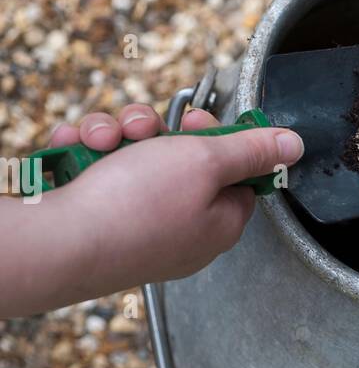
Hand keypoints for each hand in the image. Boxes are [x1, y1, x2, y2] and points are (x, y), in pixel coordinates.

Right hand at [1, 104, 303, 316]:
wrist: (57, 243)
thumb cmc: (134, 208)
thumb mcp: (206, 162)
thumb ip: (251, 150)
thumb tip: (293, 146)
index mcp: (218, 224)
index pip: (239, 178)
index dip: (221, 144)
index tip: (199, 124)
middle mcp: (179, 229)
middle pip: (182, 162)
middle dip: (155, 131)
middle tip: (145, 130)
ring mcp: (134, 225)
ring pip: (133, 157)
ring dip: (114, 135)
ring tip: (102, 142)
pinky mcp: (95, 219)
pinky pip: (97, 170)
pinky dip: (84, 153)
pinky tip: (74, 152)